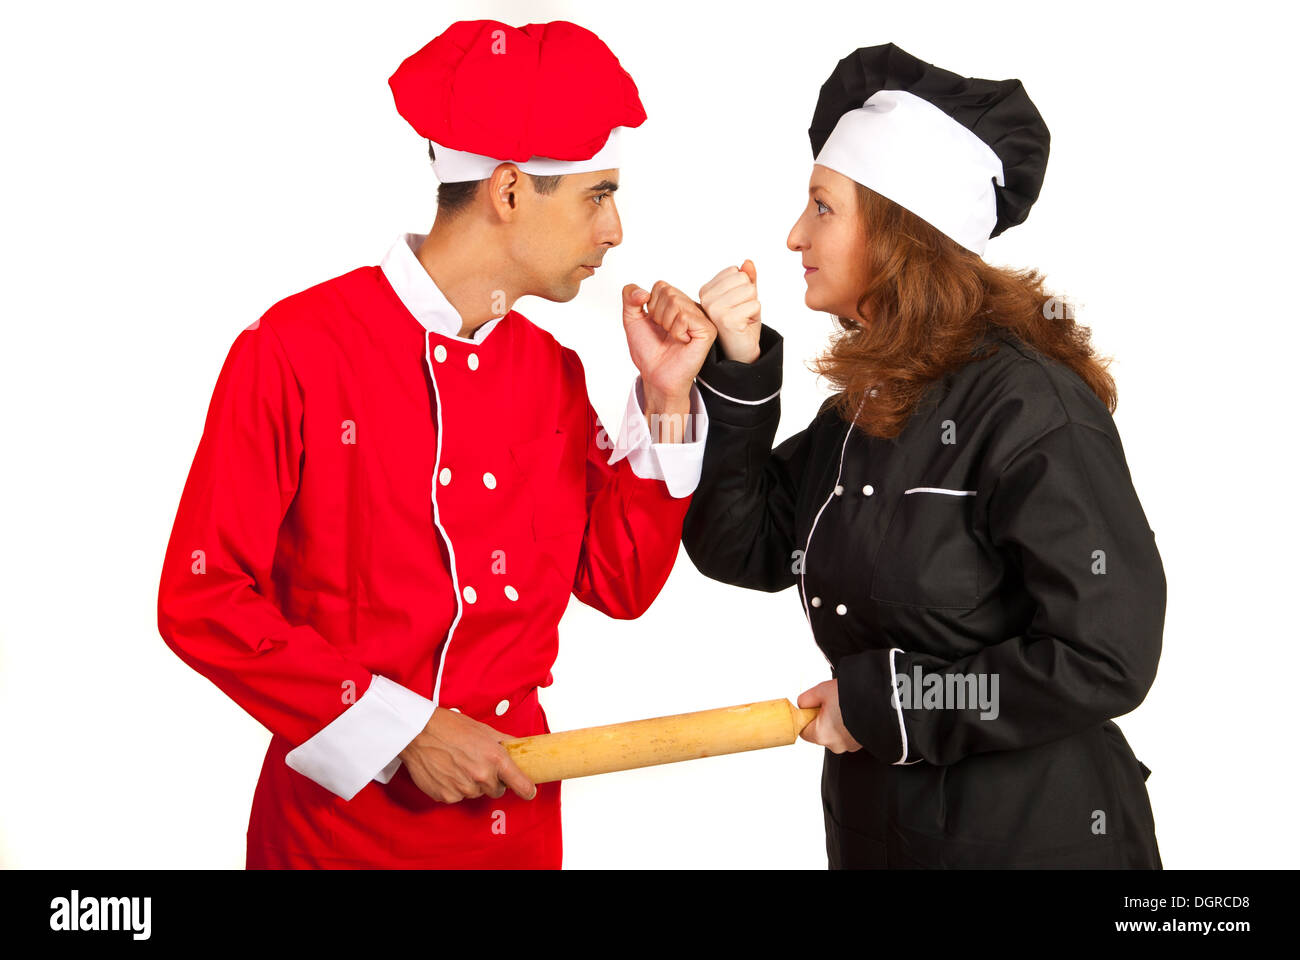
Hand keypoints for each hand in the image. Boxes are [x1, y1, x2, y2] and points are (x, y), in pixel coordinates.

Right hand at [398, 707, 536, 803]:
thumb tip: (520, 746)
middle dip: (492, 781)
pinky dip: (455, 788)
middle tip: (479, 765)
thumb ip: (505, 742)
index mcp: (495, 758)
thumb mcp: (484, 730)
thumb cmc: (450, 727)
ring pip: (476, 793)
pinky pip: (458, 797)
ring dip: (472, 784)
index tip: (529, 791)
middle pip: (497, 790)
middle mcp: (481, 776)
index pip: (520, 783)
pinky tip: (447, 772)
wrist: (419, 733)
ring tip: (459, 765)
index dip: (526, 789)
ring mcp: (464, 789)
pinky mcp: (447, 796)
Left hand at [621, 280, 716, 423]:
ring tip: (673, 338)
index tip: (655, 324)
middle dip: (658, 315)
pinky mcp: (707, 330)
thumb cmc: (648, 351)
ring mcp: (701, 318)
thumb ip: (630, 296)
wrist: (655, 375)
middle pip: (668, 292)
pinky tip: (682, 341)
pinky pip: (684, 317)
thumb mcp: (631, 318)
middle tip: (664, 333)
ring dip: (666, 324)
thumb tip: (643, 291)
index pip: (660, 285)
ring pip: (676, 303)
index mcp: (677, 302)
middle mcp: (691, 307)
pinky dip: (677, 331)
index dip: (650, 306)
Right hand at [699, 260, 760, 362]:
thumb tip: (748, 262)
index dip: (742, 288)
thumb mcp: (744, 297)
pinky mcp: (727, 319)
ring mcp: (715, 309)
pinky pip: (755, 305)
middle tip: (741, 313)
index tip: (735, 305)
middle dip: (749, 296)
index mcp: (706, 290)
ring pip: (750, 290)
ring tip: (742, 318)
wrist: (739, 352)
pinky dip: (755, 316)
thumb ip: (746, 279)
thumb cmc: (741, 324)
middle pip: (743, 279)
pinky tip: (744, 325)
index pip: (735, 271)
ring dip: (752, 306)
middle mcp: (706, 299)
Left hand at [796, 679, 861, 753]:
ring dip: (836, 720)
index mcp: (821, 735)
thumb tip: (803, 705)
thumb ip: (805, 699)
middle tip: (831, 702)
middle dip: (823, 717)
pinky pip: (847, 734)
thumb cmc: (853, 696)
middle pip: (819, 732)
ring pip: (834, 732)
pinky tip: (853, 712)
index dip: (806, 716)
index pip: (803, 730)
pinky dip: (848, 725)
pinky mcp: (860, 743)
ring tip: (845, 705)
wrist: (883, 701)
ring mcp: (849, 746)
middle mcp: (835, 745)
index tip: (814, 706)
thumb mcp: (822, 690)